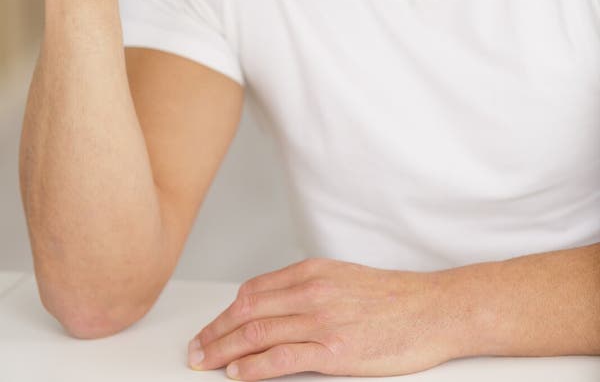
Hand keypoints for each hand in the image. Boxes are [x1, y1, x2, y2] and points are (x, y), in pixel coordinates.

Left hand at [188, 258, 460, 378]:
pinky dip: (254, 367)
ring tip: (205, 363)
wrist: (433, 309)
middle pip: (247, 312)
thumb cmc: (394, 298)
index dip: (225, 312)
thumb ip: (309, 290)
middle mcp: (311, 292)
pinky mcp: (335, 351)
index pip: (253, 291)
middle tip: (195, 350)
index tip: (211, 327)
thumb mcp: (344, 279)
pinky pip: (282, 359)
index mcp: (312, 272)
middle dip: (214, 332)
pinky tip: (238, 373)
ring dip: (224, 350)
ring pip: (257, 334)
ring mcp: (322, 321)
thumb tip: (276, 306)